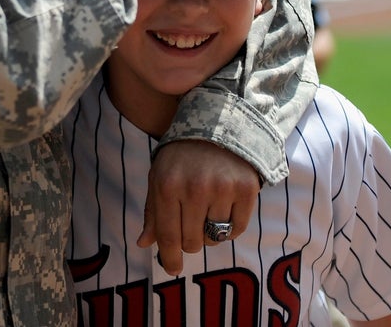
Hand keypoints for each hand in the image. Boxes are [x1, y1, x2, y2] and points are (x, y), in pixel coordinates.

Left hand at [136, 140, 260, 275]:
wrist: (218, 122)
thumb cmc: (182, 153)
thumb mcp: (159, 175)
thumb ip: (153, 211)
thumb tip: (144, 244)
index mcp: (167, 186)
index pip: (168, 236)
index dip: (170, 258)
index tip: (173, 268)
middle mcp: (194, 188)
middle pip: (192, 242)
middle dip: (190, 241)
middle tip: (191, 227)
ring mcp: (222, 189)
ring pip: (215, 237)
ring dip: (210, 233)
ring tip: (207, 212)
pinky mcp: (246, 189)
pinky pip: (237, 229)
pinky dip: (230, 228)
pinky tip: (224, 211)